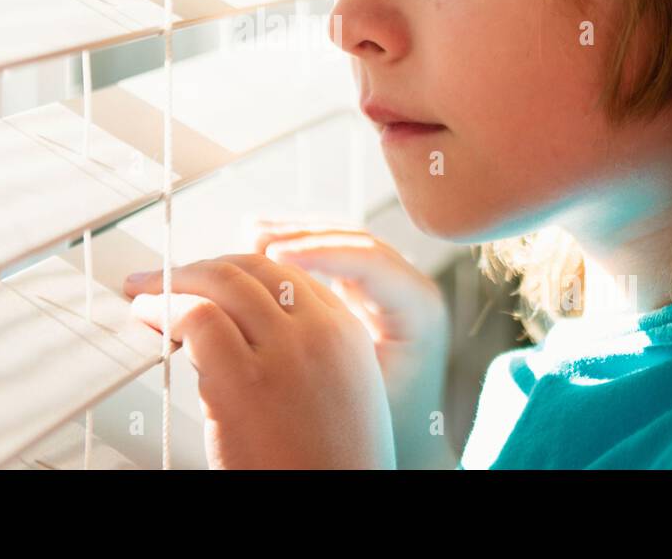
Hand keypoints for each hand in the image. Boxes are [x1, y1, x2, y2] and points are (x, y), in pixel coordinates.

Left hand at [122, 254, 395, 468]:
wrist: (329, 520)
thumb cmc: (324, 470)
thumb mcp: (340, 395)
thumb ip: (306, 352)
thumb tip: (246, 326)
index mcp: (348, 335)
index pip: (286, 273)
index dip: (236, 271)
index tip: (204, 279)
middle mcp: (320, 335)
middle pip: (253, 268)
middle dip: (201, 267)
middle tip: (166, 276)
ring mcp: (283, 354)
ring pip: (221, 283)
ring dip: (173, 281)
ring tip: (145, 293)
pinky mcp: (244, 381)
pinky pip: (196, 319)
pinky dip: (162, 310)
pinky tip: (145, 318)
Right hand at [249, 220, 452, 468]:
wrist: (407, 437)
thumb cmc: (387, 424)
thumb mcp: (358, 390)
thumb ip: (320, 354)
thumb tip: (267, 314)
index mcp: (418, 311)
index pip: (371, 261)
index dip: (321, 252)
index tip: (275, 256)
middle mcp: (409, 289)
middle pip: (354, 241)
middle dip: (302, 236)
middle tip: (256, 239)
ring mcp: (389, 285)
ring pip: (342, 241)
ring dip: (297, 234)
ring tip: (253, 234)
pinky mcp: (368, 290)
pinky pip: (333, 254)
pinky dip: (299, 246)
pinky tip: (262, 245)